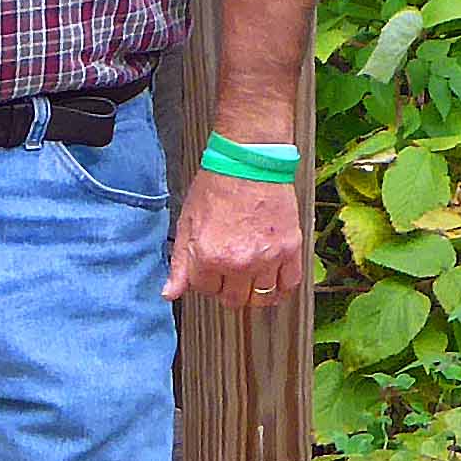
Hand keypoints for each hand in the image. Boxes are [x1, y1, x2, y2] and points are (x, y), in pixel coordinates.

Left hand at [164, 166, 307, 310]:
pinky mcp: (290, 249)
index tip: (210, 268)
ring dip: (253, 292)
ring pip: (261, 298)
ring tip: (250, 278)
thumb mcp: (187, 223)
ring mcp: (267, 258)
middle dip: (228, 289)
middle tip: (229, 271)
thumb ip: (180, 263)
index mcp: (209, 257)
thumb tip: (170, 293)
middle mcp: (239, 263)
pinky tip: (273, 281)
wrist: (250, 160)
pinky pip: (290, 284)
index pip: (205, 290)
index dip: (206, 279)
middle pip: (233, 299)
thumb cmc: (218, 185)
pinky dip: (282, 288)